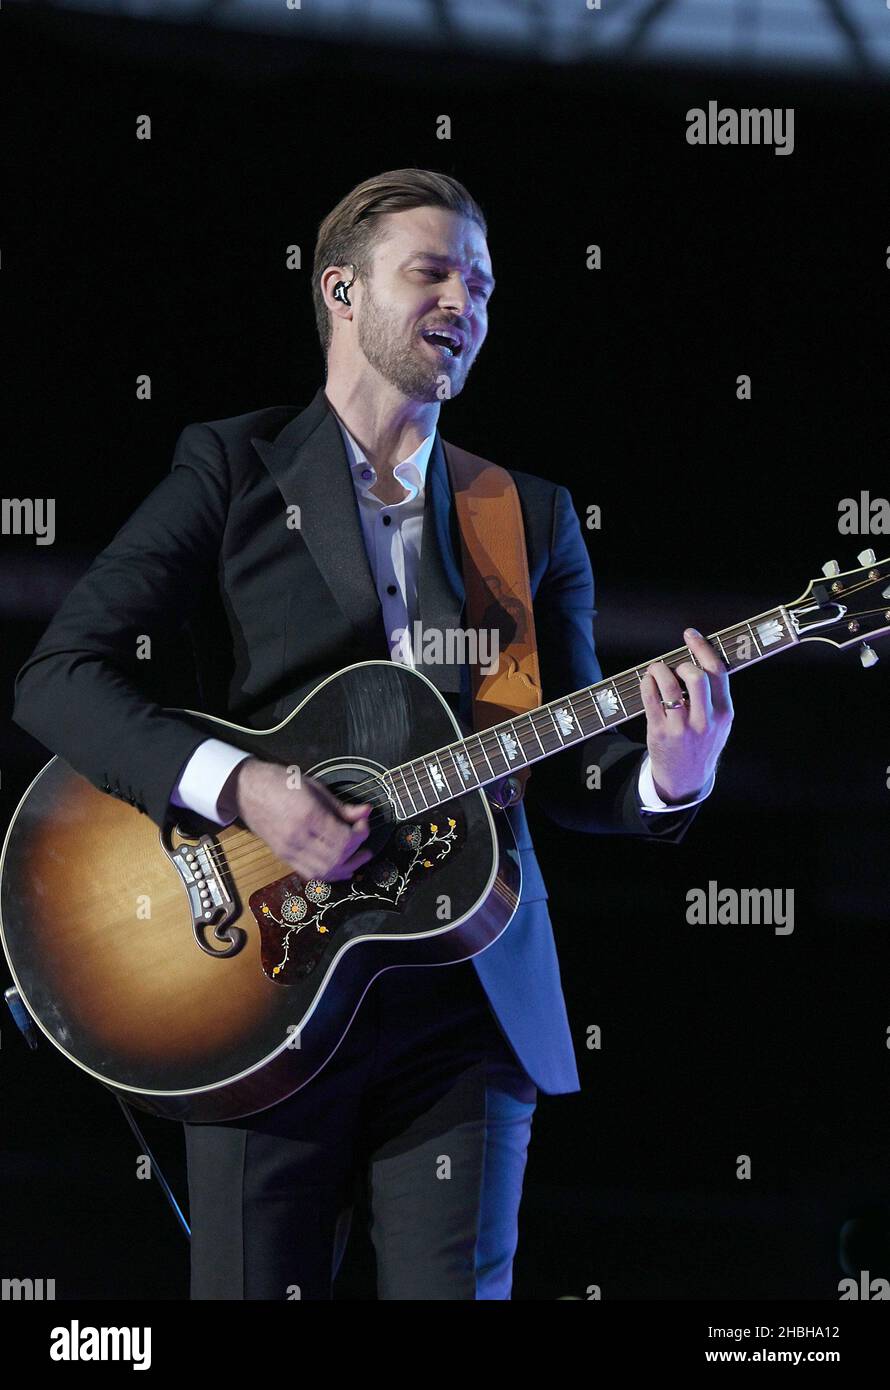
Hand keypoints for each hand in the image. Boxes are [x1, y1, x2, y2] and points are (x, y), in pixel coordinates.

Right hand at [230, 758, 372, 880]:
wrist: (246, 790)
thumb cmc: (279, 783)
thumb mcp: (315, 787)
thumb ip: (341, 806)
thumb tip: (365, 812)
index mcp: (308, 817)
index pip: (344, 839)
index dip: (360, 834)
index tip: (362, 824)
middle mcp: (298, 838)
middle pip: (337, 859)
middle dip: (356, 851)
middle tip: (361, 837)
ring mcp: (289, 851)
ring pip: (325, 872)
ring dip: (346, 867)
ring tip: (358, 857)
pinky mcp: (283, 856)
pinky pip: (310, 874)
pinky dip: (329, 874)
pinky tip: (341, 867)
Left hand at [640, 627, 732, 803]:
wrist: (686, 779)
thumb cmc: (702, 742)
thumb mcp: (719, 722)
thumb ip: (714, 696)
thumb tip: (699, 657)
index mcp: (724, 713)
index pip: (718, 672)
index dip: (702, 648)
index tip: (690, 635)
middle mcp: (705, 720)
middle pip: (696, 676)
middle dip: (682, 664)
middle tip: (674, 668)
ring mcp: (682, 728)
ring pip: (669, 686)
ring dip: (659, 670)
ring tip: (656, 670)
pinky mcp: (660, 733)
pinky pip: (650, 699)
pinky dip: (647, 683)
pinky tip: (647, 682)